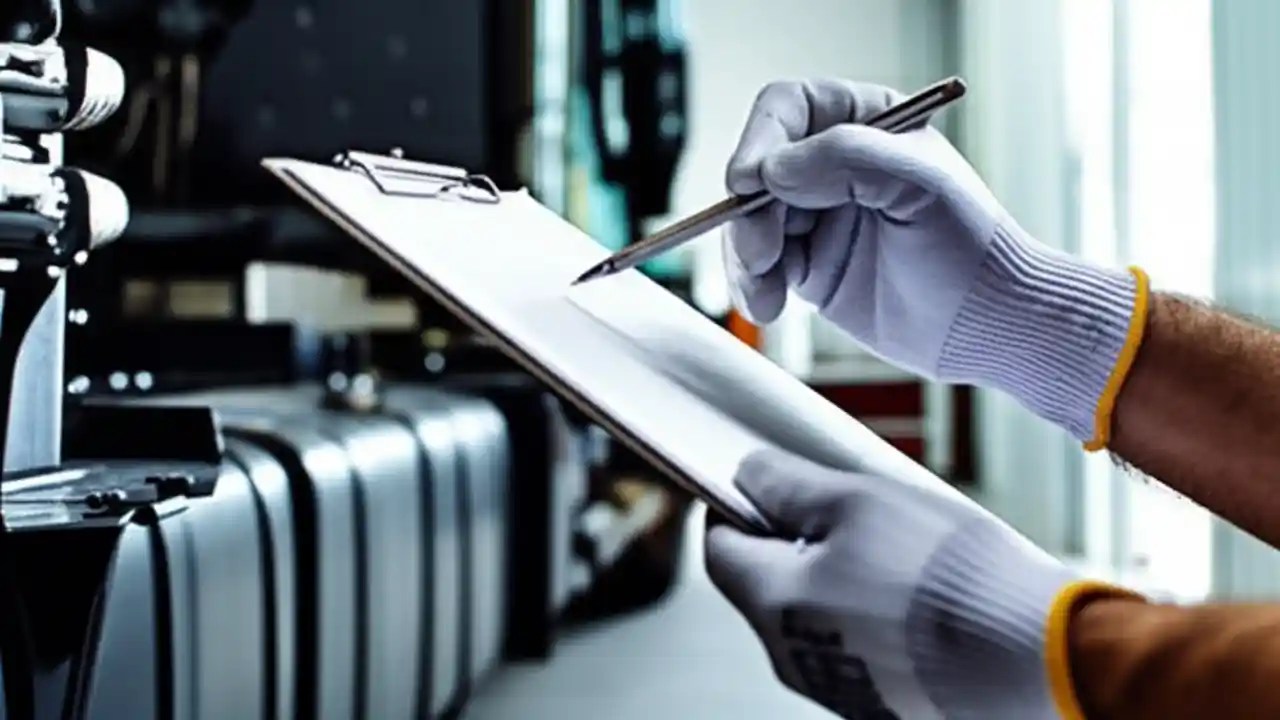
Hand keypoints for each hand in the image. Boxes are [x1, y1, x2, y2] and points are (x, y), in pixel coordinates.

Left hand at [705, 449, 1094, 718]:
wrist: (1035, 657)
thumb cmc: (943, 575)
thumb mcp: (859, 502)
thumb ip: (790, 487)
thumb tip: (749, 475)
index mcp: (772, 605)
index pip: (719, 549)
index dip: (734, 507)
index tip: (760, 482)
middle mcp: (792, 657)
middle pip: (767, 583)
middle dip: (796, 539)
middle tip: (846, 506)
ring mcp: (838, 685)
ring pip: (815, 615)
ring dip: (840, 576)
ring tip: (899, 549)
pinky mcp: (882, 702)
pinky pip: (859, 646)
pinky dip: (875, 614)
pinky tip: (920, 592)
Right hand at [724, 79, 1143, 443]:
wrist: (984, 326)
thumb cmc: (970, 249)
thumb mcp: (919, 184)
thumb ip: (847, 158)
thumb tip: (773, 169)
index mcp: (865, 122)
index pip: (788, 110)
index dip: (759, 141)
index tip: (750, 183)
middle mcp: (833, 165)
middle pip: (756, 169)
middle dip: (749, 214)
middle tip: (763, 254)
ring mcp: (816, 216)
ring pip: (748, 221)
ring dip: (746, 257)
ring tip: (767, 294)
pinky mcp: (807, 265)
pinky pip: (757, 266)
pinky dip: (752, 286)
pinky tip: (768, 307)